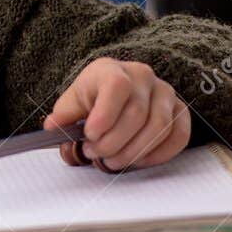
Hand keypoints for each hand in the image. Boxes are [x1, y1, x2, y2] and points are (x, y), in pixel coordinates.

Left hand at [43, 57, 191, 171]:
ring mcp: (165, 93)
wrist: (115, 89)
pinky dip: (159, 154)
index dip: (105, 115)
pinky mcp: (180, 111)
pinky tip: (138, 161)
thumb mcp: (72, 101)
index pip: (117, 86)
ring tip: (112, 161)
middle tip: (95, 154)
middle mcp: (143, 77)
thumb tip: (52, 127)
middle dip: (114, 142)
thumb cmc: (93, 96)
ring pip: (159, 127)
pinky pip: (178, 135)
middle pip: (137, 113)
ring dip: (134, 151)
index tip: (90, 135)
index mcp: (113, 70)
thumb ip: (64, 114)